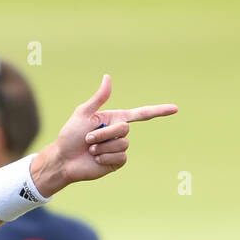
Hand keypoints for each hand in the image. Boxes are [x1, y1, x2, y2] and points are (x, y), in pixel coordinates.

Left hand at [33, 75, 177, 193]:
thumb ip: (99, 98)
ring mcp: (119, 148)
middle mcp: (118, 133)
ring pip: (122, 144)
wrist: (64, 159)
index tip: (176, 109)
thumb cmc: (70, 135)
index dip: (158, 111)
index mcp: (114, 119)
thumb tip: (108, 77)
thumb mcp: (83, 113)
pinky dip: (105, 157)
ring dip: (102, 146)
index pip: (141, 114)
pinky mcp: (117, 162)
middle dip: (103, 134)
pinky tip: (96, 159)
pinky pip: (120, 157)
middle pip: (124, 129)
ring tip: (90, 149)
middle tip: (87, 139)